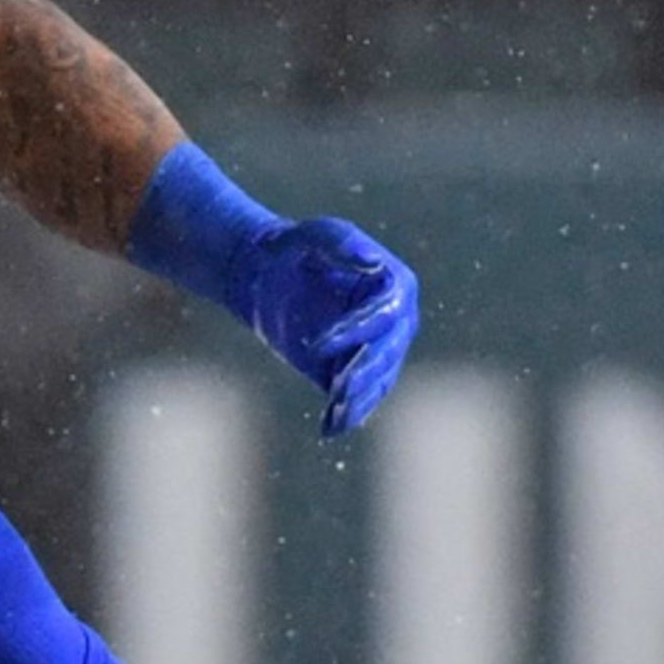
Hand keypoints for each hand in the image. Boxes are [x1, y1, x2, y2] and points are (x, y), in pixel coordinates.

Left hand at [235, 218, 417, 438]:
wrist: (268, 274)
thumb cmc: (294, 248)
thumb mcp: (312, 235)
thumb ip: (340, 243)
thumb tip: (371, 260)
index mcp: (394, 285)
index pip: (384, 314)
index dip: (355, 331)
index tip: (318, 344)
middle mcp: (395, 321)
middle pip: (387, 352)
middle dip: (364, 370)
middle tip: (339, 387)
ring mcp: (377, 349)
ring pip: (376, 380)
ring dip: (359, 399)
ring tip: (337, 413)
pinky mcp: (351, 370)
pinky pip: (356, 397)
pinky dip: (344, 415)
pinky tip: (328, 429)